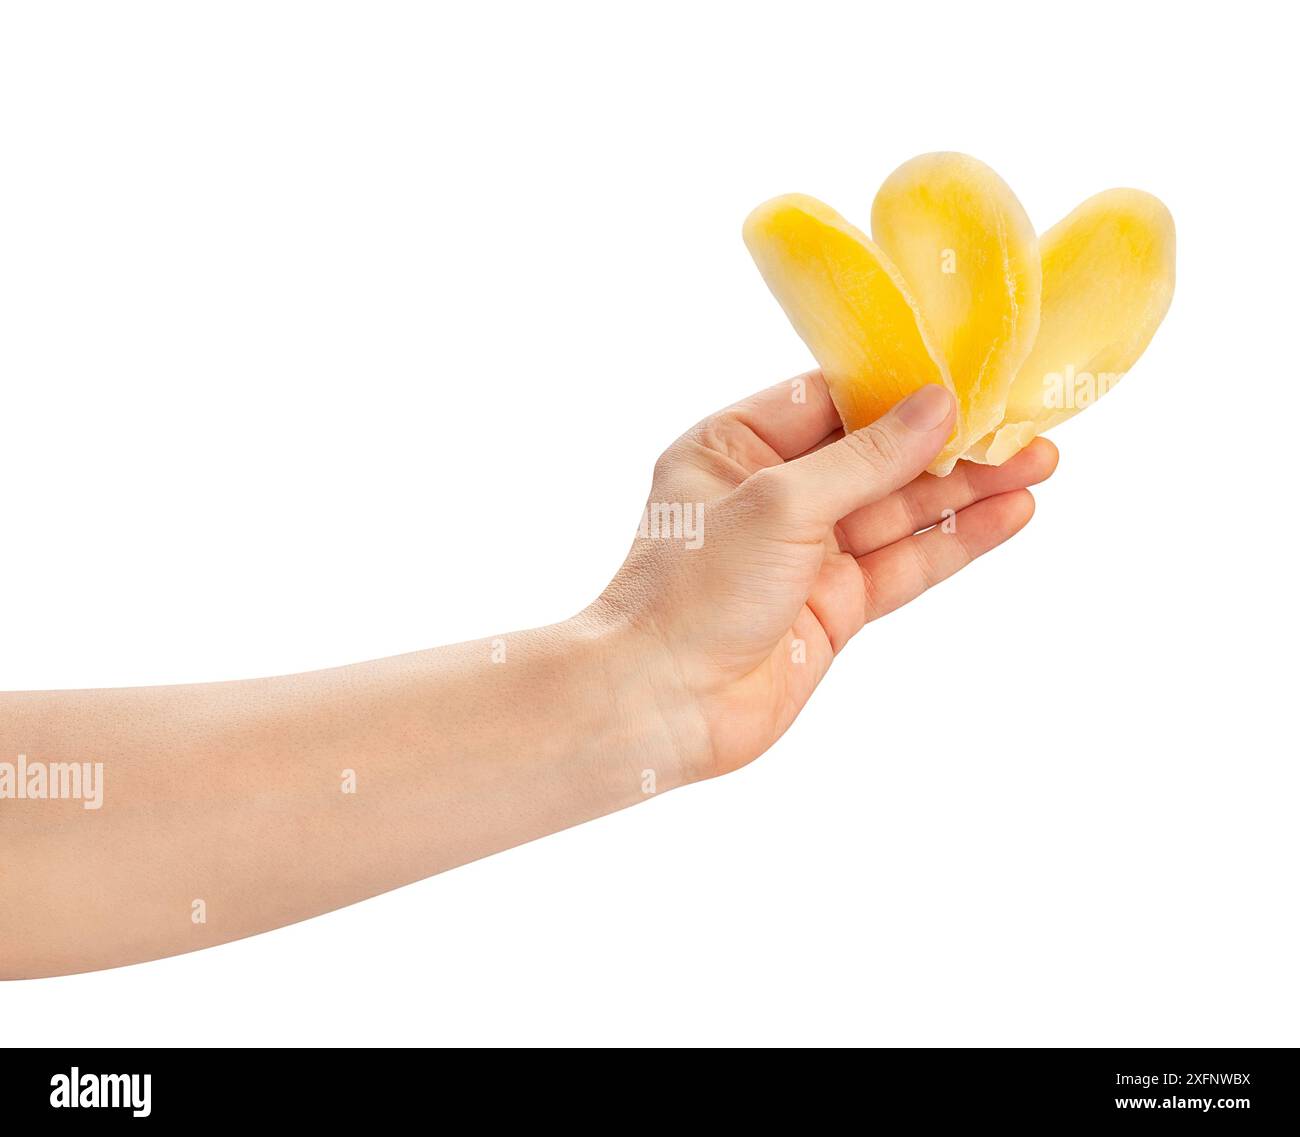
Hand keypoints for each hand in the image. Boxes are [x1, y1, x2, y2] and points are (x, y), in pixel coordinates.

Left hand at [592, 371, 1057, 779]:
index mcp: (735, 446)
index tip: (968, 370)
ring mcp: (807, 551)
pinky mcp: (835, 605)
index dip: (899, 386)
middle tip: (1025, 421)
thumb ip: (865, 458)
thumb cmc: (692, 592)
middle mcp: (772, 493)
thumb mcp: (779, 503)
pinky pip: (905, 562)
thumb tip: (935, 406)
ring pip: (900, 509)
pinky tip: (1010, 515)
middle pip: (876, 455)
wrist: (662, 703)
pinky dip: (956, 540)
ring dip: (968, 488)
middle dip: (949, 440)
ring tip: (1039, 461)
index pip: (830, 399)